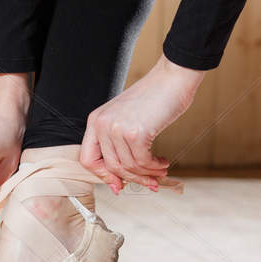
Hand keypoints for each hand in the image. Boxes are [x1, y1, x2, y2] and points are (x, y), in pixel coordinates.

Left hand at [81, 55, 202, 192]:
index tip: (118, 184)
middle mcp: (102, 125)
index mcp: (95, 121)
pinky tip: (163, 163)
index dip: (102, 175)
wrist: (173, 77)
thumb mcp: (125, 118)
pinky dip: (155, 167)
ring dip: (147, 174)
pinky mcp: (136, 133)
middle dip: (132, 179)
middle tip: (148, 183)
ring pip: (128, 166)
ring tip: (160, 171)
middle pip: (110, 167)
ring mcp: (117, 129)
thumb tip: (120, 175)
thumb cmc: (153, 96)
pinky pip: (143, 161)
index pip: (88, 159)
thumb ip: (118, 143)